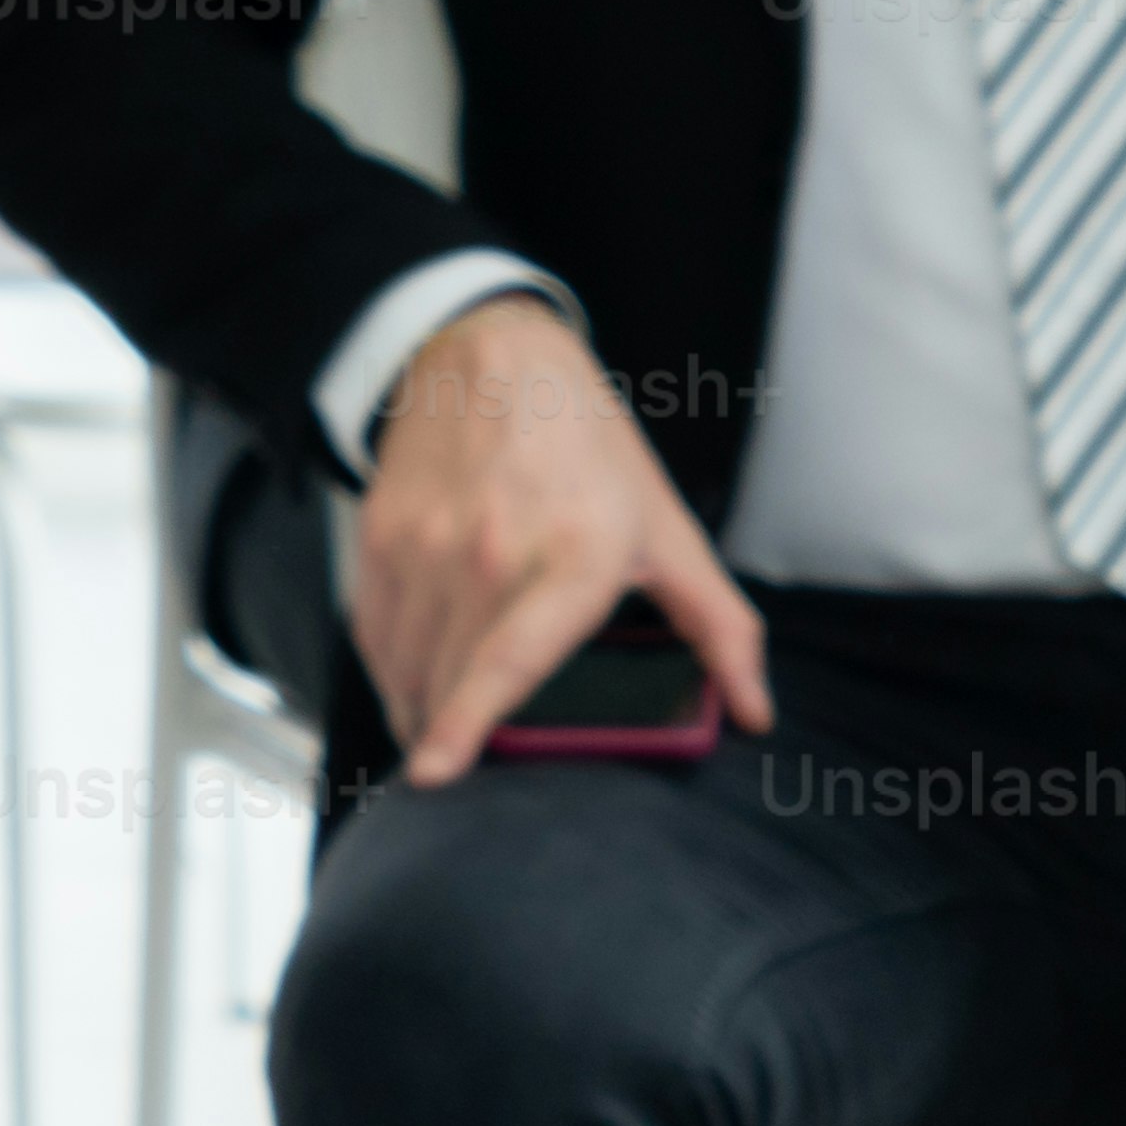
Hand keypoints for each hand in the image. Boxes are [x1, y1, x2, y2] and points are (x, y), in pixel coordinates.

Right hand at [353, 291, 773, 778]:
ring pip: (403, 660)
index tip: (435, 772)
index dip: (466, 724)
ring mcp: (426, 539)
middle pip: (447, 676)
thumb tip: (753, 710)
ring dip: (413, 707)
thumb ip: (719, 627)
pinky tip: (409, 681)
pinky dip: (386, 666)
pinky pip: (372, 626)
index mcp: (572, 558)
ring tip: (431, 731)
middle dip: (443, 735)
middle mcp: (489, 551)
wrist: (493, 352)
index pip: (507, 659)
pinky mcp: (382, 531)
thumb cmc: (586, 446)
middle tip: (458, 768)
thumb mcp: (666, 529)